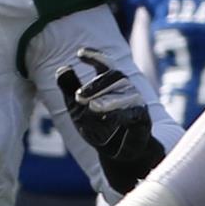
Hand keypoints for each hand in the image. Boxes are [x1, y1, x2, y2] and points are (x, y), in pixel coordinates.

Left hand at [53, 50, 162, 191]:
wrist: (115, 152)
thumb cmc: (97, 126)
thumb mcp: (77, 108)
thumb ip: (69, 88)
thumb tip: (62, 68)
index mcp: (110, 84)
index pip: (105, 64)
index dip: (95, 56)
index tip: (80, 53)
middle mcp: (126, 89)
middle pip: (116, 76)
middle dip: (97, 85)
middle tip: (78, 96)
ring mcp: (137, 103)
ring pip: (127, 94)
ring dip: (108, 100)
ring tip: (92, 107)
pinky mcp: (143, 120)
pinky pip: (135, 113)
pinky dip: (121, 114)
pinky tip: (107, 118)